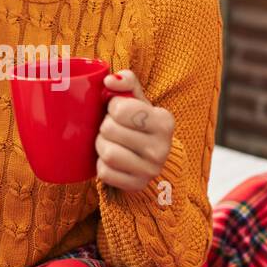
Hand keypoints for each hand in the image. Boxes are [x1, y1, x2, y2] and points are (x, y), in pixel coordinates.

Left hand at [95, 70, 174, 192]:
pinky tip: (112, 161)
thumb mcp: (137, 100)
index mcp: (165, 121)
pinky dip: (102, 165)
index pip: (121, 109)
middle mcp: (162, 148)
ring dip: (102, 146)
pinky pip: (104, 173)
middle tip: (112, 129)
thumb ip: (126, 81)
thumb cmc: (138, 124)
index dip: (112, 108)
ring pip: (107, 153)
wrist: (147, 158)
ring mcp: (151, 170)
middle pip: (109, 130)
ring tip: (110, 143)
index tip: (119, 112)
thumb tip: (110, 81)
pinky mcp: (137, 185)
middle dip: (105, 127)